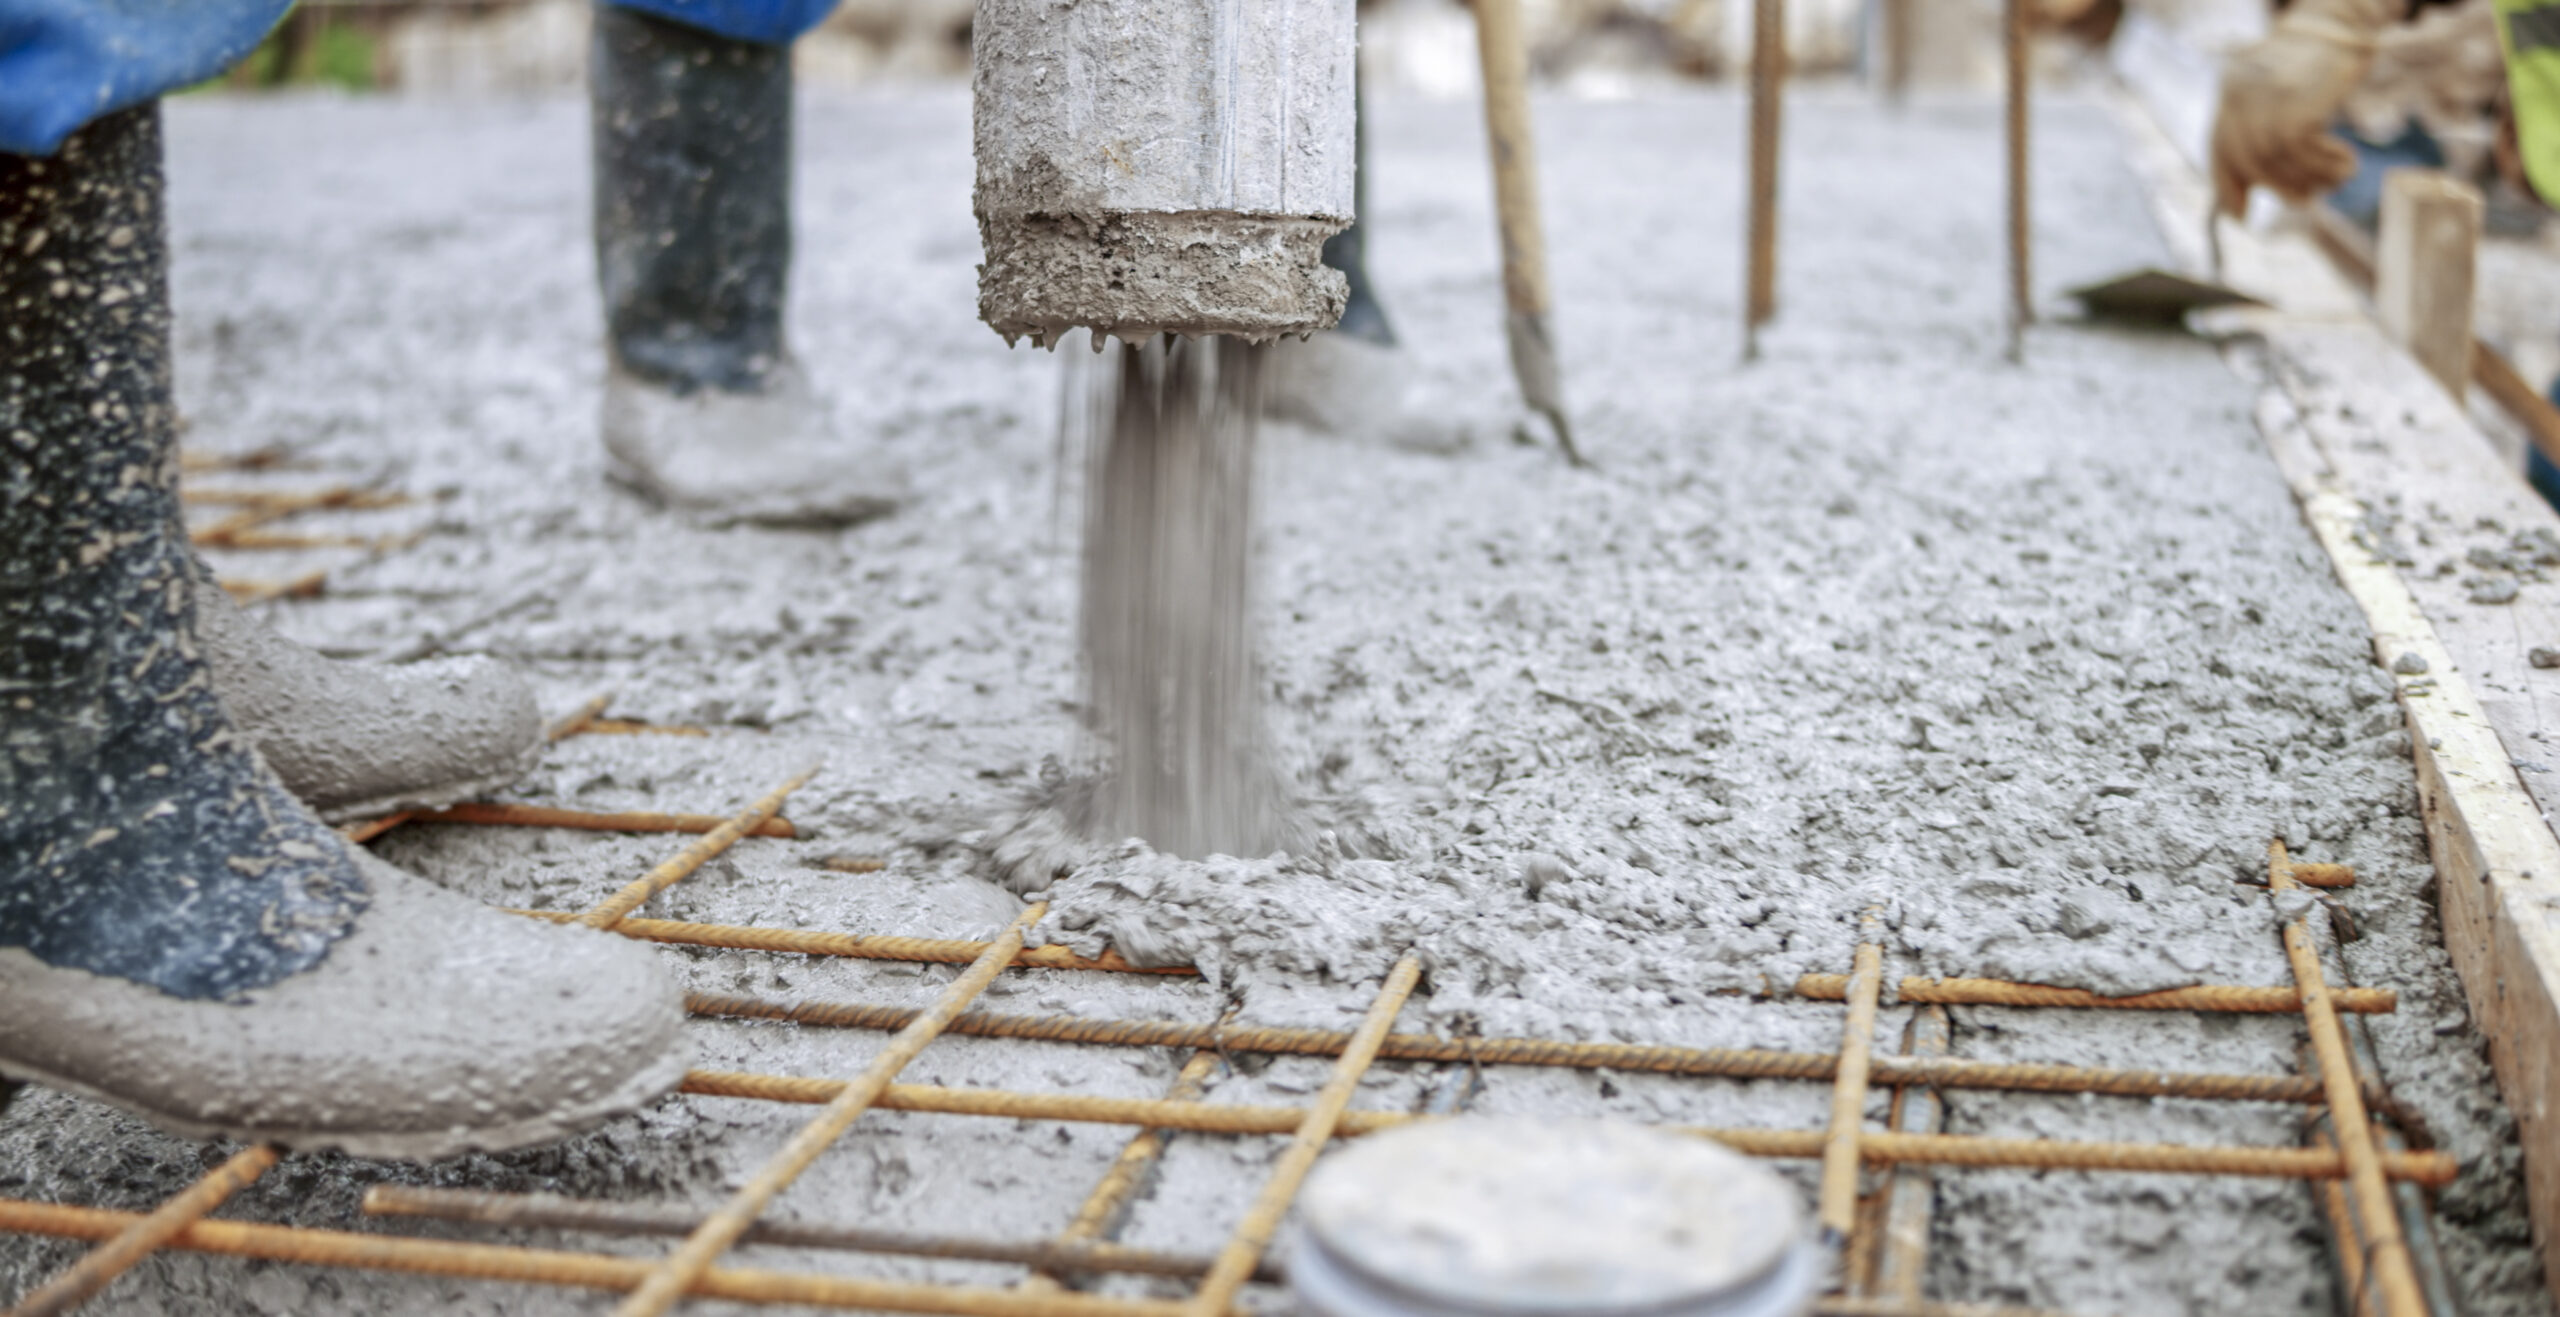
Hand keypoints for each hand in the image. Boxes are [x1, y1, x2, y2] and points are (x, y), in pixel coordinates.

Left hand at [2209, 0, 2395, 216]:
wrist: (2345, 19)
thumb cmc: (2319, 60)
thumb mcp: (2281, 90)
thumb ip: (2264, 126)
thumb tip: (2258, 183)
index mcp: (2230, 91)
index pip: (2218, 149)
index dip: (2227, 186)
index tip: (2239, 216)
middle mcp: (2239, 96)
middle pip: (2248, 163)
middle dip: (2278, 189)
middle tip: (2307, 200)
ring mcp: (2265, 101)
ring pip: (2278, 164)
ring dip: (2310, 180)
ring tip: (2334, 179)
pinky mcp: (2296, 106)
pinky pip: (2305, 154)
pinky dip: (2328, 167)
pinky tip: (2347, 163)